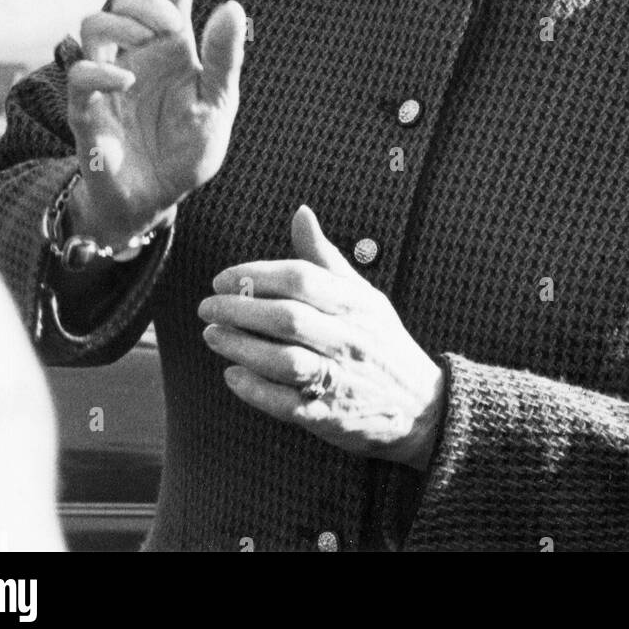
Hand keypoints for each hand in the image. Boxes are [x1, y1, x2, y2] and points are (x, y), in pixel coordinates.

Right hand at [66, 0, 246, 246]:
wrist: (155, 200)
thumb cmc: (186, 149)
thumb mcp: (216, 103)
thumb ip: (223, 58)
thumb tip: (230, 5)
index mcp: (171, 50)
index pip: (167, 0)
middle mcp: (137, 55)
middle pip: (125, 1)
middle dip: (146, 0)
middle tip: (172, 24)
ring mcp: (109, 79)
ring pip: (93, 23)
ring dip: (118, 23)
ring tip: (144, 44)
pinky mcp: (88, 109)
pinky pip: (79, 74)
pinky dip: (99, 69)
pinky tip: (127, 79)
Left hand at [198, 206, 445, 470]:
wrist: (421, 406)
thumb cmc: (381, 341)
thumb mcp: (363, 294)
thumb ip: (325, 257)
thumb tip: (300, 213)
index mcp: (355, 303)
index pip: (301, 279)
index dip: (257, 275)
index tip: (223, 278)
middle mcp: (348, 338)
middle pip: (287, 318)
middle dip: (240, 310)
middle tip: (208, 306)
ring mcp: (339, 378)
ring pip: (284, 361)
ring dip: (241, 347)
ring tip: (212, 336)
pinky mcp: (329, 416)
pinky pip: (286, 404)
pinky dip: (255, 390)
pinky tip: (232, 376)